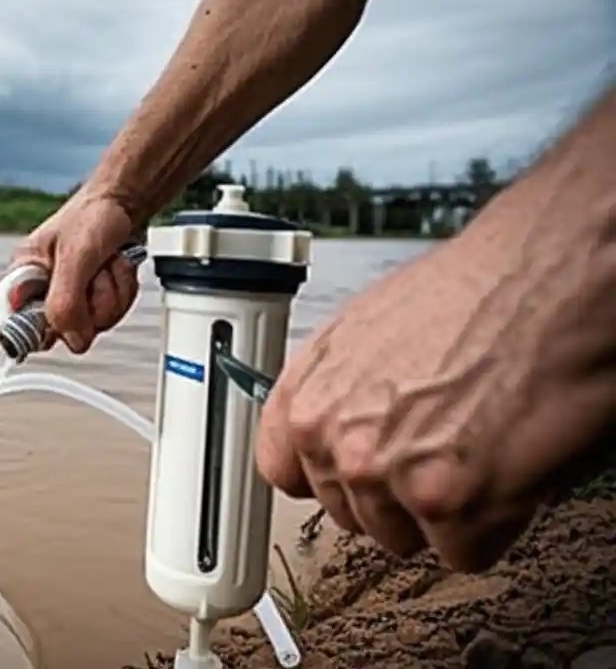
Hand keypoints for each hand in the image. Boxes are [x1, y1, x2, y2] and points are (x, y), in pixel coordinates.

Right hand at [4, 192, 139, 353]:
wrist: (126, 202)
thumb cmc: (94, 215)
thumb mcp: (76, 256)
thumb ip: (66, 301)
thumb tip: (72, 337)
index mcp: (24, 277)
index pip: (9, 325)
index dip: (29, 332)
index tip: (54, 323)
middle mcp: (43, 293)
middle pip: (61, 332)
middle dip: (89, 304)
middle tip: (93, 273)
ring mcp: (71, 299)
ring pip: (92, 326)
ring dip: (112, 293)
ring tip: (107, 264)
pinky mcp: (94, 301)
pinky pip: (111, 316)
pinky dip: (123, 290)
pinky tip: (117, 267)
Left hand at [254, 221, 612, 572]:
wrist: (551, 282)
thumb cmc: (478, 293)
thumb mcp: (368, 331)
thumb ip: (339, 391)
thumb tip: (339, 426)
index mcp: (308, 394)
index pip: (281, 471)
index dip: (328, 478)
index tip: (349, 477)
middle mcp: (334, 437)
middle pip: (350, 512)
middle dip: (396, 491)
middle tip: (443, 446)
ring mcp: (386, 475)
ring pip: (402, 537)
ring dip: (444, 510)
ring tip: (478, 447)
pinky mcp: (448, 503)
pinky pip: (463, 552)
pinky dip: (494, 525)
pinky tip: (506, 468)